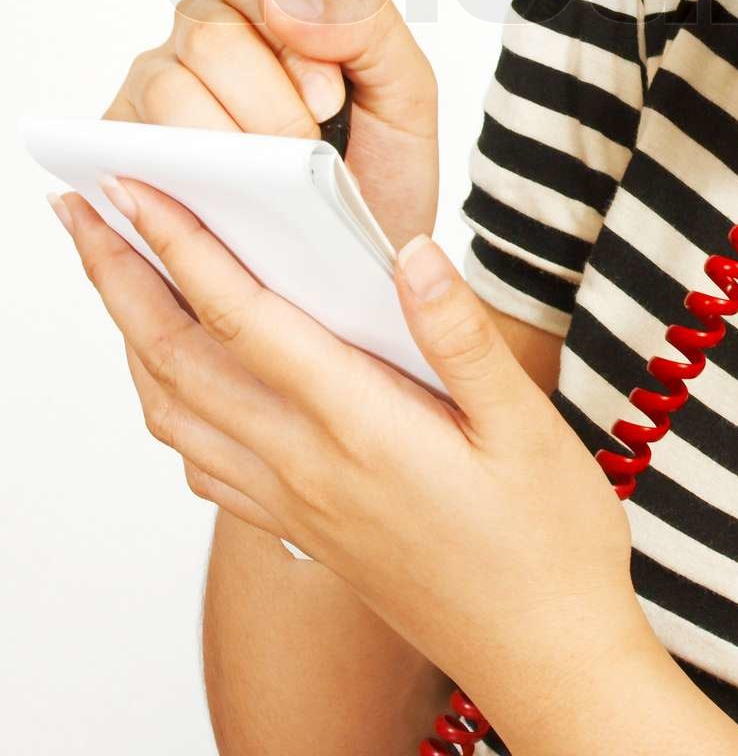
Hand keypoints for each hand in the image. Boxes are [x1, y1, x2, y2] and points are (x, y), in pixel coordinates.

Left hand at [50, 175, 646, 707]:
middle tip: (83, 215)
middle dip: (122, 279)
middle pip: (180, 360)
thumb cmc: (547, 541)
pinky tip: (178, 383)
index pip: (245, 320)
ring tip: (117, 279)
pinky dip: (166, 408)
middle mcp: (306, 468)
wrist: (544, 656)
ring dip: (131, 339)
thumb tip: (411, 252)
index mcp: (361, 428)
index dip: (184, 247)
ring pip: (176, 414)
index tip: (139, 189)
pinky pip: (202, 464)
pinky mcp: (302, 529)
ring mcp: (295, 505)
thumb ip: (461, 336)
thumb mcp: (529, 428)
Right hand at [103, 0, 438, 252]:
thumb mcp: (406, 93)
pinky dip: (188, 176)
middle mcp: (210, 36)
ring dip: (232, 145)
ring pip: (170, 89)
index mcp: (275, 7)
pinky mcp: (127, 143)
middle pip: (210, 32)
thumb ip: (367, 22)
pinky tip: (230, 197)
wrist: (356, 259)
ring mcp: (162, 86)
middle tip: (311, 147)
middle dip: (272, 104)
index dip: (289, 28)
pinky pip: (133, 145)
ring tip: (275, 181)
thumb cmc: (377, 173)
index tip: (328, 95)